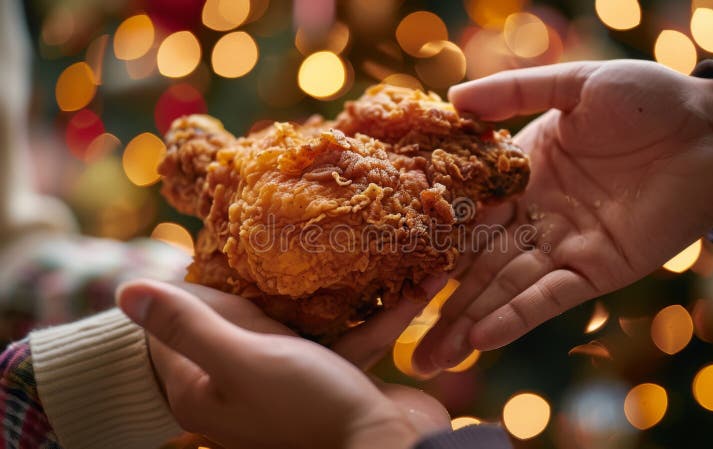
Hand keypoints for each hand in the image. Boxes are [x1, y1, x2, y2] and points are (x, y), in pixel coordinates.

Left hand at [116, 280, 449, 448]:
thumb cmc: (310, 405)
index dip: (195, 289)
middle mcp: (235, 390)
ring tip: (319, 259)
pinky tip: (384, 290)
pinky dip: (354, 318)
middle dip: (253, 287)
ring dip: (307, 298)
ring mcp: (280, 385)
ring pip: (282, 325)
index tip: (222, 257)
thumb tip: (125, 289)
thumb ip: (186, 325)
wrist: (390, 446)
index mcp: (201, 391)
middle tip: (270, 250)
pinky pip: (331, 337)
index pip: (175, 324)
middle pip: (230, 320)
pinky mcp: (322, 380)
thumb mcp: (242, 359)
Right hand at [413, 60, 712, 373]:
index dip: (434, 244)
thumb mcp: (573, 86)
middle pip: (480, 267)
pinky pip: (551, 295)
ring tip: (432, 359)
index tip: (395, 268)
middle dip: (445, 306)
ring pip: (507, 288)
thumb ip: (513, 92)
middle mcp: (537, 217)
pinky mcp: (597, 267)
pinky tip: (482, 338)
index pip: (469, 217)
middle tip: (406, 346)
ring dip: (471, 323)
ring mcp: (566, 246)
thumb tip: (451, 98)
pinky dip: (517, 315)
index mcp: (522, 177)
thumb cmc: (646, 100)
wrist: (710, 130)